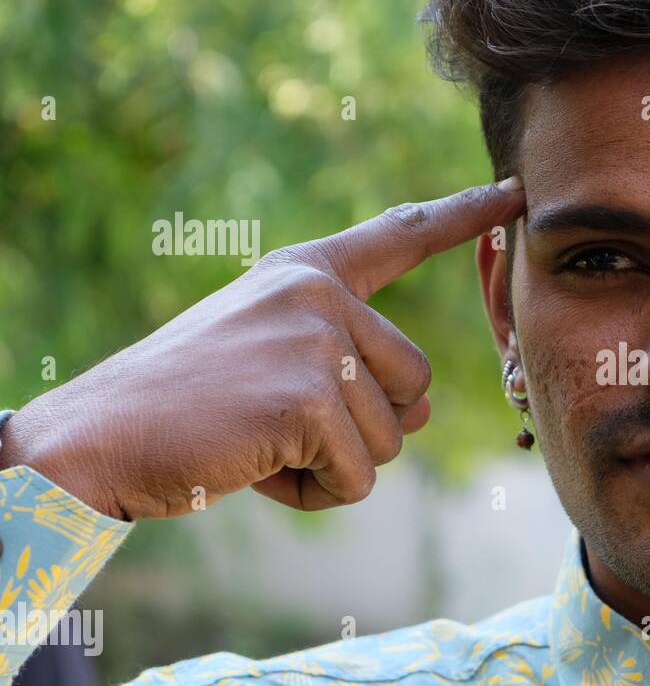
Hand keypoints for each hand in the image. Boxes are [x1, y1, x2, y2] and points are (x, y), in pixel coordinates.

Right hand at [0, 180, 525, 519]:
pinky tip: (254, 469)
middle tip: (277, 426)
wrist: (95, 439)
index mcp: (306, 274)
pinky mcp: (310, 395)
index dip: (465, 215)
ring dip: (332, 466)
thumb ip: (350, 366)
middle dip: (364, 430)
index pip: (400, 236)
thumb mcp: (270, 363)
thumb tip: (428, 408)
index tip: (518, 190)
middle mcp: (318, 293)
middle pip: (416, 385)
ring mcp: (316, 339)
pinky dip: (315, 494)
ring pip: (393, 439)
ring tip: (258, 443)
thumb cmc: (186, 408)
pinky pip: (359, 478)